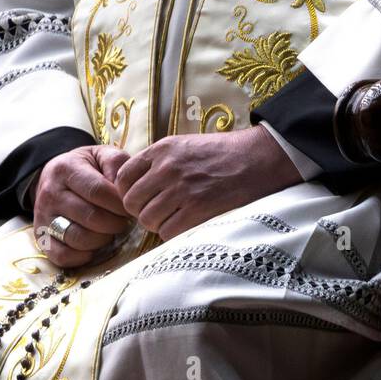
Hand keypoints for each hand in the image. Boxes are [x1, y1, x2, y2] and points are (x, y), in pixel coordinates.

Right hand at [32, 144, 134, 268]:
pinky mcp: (41, 238)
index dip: (119, 203)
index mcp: (66, 169)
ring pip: (78, 238)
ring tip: (109, 230)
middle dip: (115, 223)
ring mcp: (43, 218)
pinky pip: (62, 256)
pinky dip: (82, 256)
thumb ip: (117, 163)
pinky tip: (93, 246)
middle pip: (90, 217)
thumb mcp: (100, 155)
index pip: (98, 191)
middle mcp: (51, 193)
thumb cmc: (85, 167)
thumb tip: (125, 188)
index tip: (130, 206)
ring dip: (102, 239)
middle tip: (123, 220)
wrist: (52, 176)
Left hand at [113, 124, 302, 241]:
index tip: (140, 199)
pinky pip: (168, 232)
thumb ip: (158, 162)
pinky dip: (172, 234)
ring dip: (157, 224)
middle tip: (157, 212)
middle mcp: (167, 168)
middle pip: (132, 202)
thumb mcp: (184, 145)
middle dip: (141, 211)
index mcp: (162, 150)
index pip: (123, 178)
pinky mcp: (197, 209)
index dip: (128, 193)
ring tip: (173, 219)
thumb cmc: (222, 154)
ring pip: (148, 220)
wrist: (257, 159)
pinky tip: (185, 225)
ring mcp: (181, 189)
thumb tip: (136, 185)